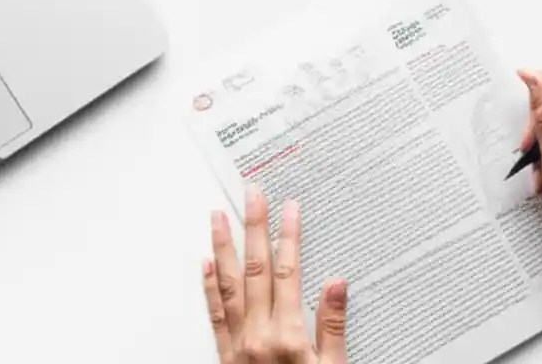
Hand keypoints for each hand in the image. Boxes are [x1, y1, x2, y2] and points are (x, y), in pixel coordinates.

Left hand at [204, 185, 348, 363]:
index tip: (290, 207)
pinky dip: (209, 285)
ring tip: (217, 216)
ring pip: (228, 284)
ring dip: (223, 247)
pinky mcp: (224, 356)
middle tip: (252, 194)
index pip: (288, 273)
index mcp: (287, 336)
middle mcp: (256, 335)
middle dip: (254, 228)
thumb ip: (332, 328)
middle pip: (256, 269)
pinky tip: (206, 263)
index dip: (289, 237)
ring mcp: (236, 345)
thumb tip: (336, 284)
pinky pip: (213, 314)